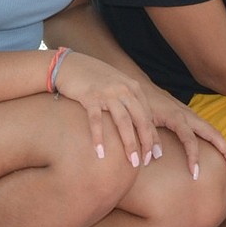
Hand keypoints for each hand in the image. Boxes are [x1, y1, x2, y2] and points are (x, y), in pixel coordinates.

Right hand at [50, 52, 158, 167]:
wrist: (69, 64)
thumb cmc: (94, 79)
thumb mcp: (117, 85)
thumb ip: (129, 100)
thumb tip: (139, 125)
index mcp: (133, 88)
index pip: (147, 116)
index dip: (153, 136)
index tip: (155, 154)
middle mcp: (123, 89)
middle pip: (140, 119)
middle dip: (146, 142)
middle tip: (146, 162)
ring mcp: (107, 93)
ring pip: (123, 121)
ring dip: (129, 143)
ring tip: (132, 161)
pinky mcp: (89, 96)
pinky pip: (96, 120)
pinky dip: (99, 137)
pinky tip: (100, 152)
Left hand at [143, 89, 225, 178]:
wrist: (139, 87)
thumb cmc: (139, 105)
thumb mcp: (140, 121)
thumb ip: (148, 137)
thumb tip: (156, 156)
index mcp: (176, 117)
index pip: (190, 140)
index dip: (193, 157)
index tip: (195, 174)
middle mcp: (188, 115)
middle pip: (213, 133)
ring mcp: (191, 115)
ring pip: (214, 131)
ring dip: (225, 147)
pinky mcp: (190, 117)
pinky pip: (208, 130)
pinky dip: (217, 141)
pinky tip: (219, 153)